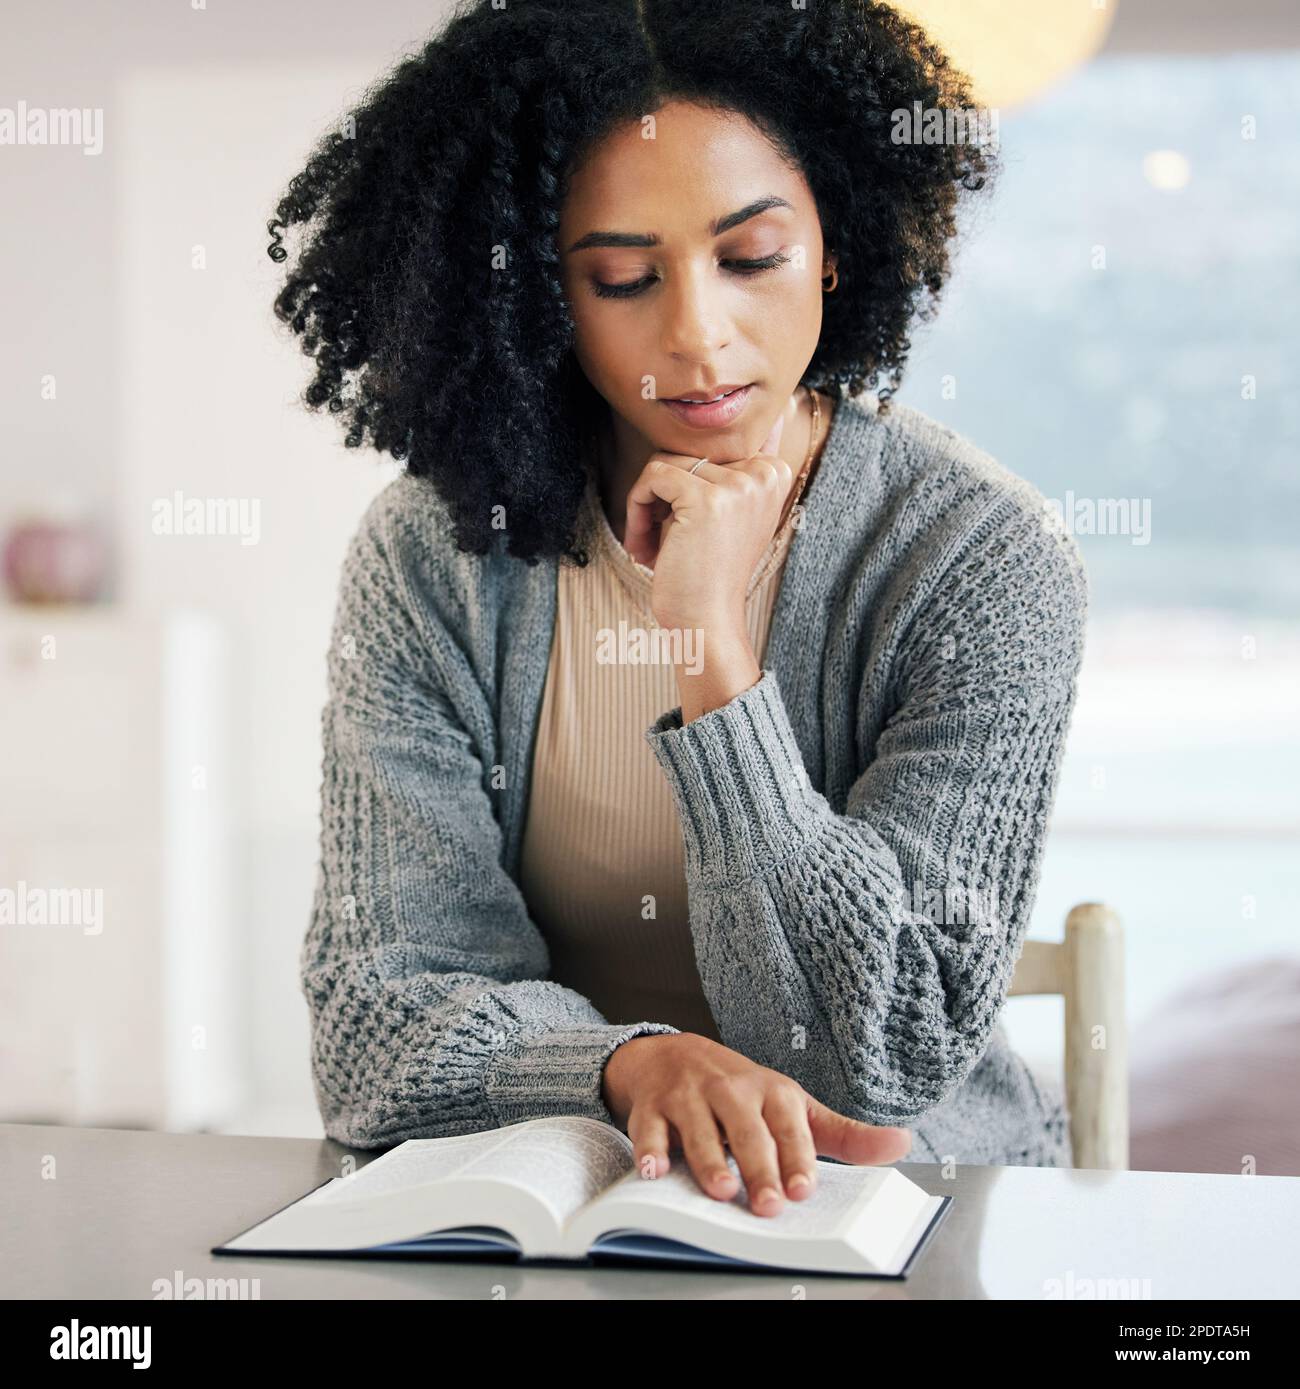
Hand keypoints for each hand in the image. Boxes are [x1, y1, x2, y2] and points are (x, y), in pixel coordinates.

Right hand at [601, 1033, 912, 1217]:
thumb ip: (843, 1134)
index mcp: (771, 1092)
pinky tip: (653, 1170)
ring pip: (699, 1130)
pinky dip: (650, 1148)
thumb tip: (902, 1144)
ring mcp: (690, 1096)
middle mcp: (731, 1091)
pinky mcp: (653, 1105)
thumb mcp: (793, 1107)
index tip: (803, 1190)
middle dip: (758, 1167)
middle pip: (747, 1131)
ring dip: (709, 1160)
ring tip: (720, 1191)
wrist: (672, 1054)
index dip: (797, 1158)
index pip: (789, 1126)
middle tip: (767, 1205)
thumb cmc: (741, 1092)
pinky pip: (650, 1127)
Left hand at [624, 409, 789, 633]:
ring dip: (648, 505)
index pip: (716, 441)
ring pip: (665, 462)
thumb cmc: (709, 573)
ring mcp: (738, 484)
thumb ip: (732, 468)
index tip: (686, 523)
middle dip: (664, 496)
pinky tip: (645, 549)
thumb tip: (752, 419)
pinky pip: (652, 477)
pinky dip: (637, 511)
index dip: (688, 480)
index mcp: (774, 472)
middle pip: (686, 451)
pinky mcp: (706, 497)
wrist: (706, 623)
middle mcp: (764, 473)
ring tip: (652, 546)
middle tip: (663, 540)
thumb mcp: (728, 514)